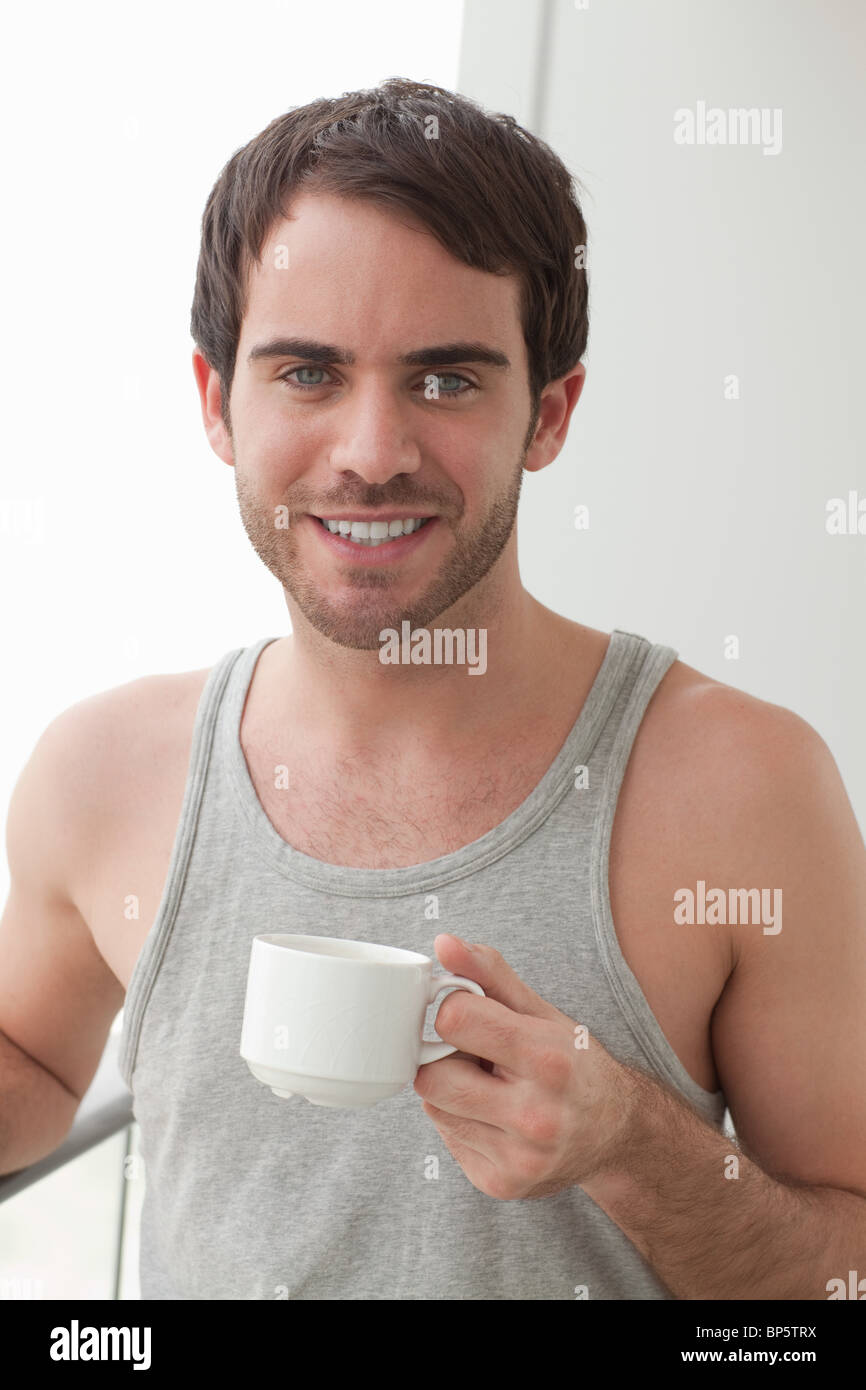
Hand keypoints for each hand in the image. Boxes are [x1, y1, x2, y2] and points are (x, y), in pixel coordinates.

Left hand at [414, 934, 638, 1199]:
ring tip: (489, 1084)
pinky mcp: (501, 1184)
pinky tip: (494, 1115)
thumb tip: (443, 944)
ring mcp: (518, 1158)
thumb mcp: (542, 1011)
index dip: (453, 1009)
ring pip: (433, 1108)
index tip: (469, 1012)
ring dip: (450, 1089)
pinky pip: (446, 1138)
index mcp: (547, 1060)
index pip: (454, 1020)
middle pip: (431, 1075)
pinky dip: (460, 1120)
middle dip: (445, 1056)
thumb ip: (489, 974)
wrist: (616, 1134)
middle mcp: (535, 1116)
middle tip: (476, 1054)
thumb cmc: (574, 1064)